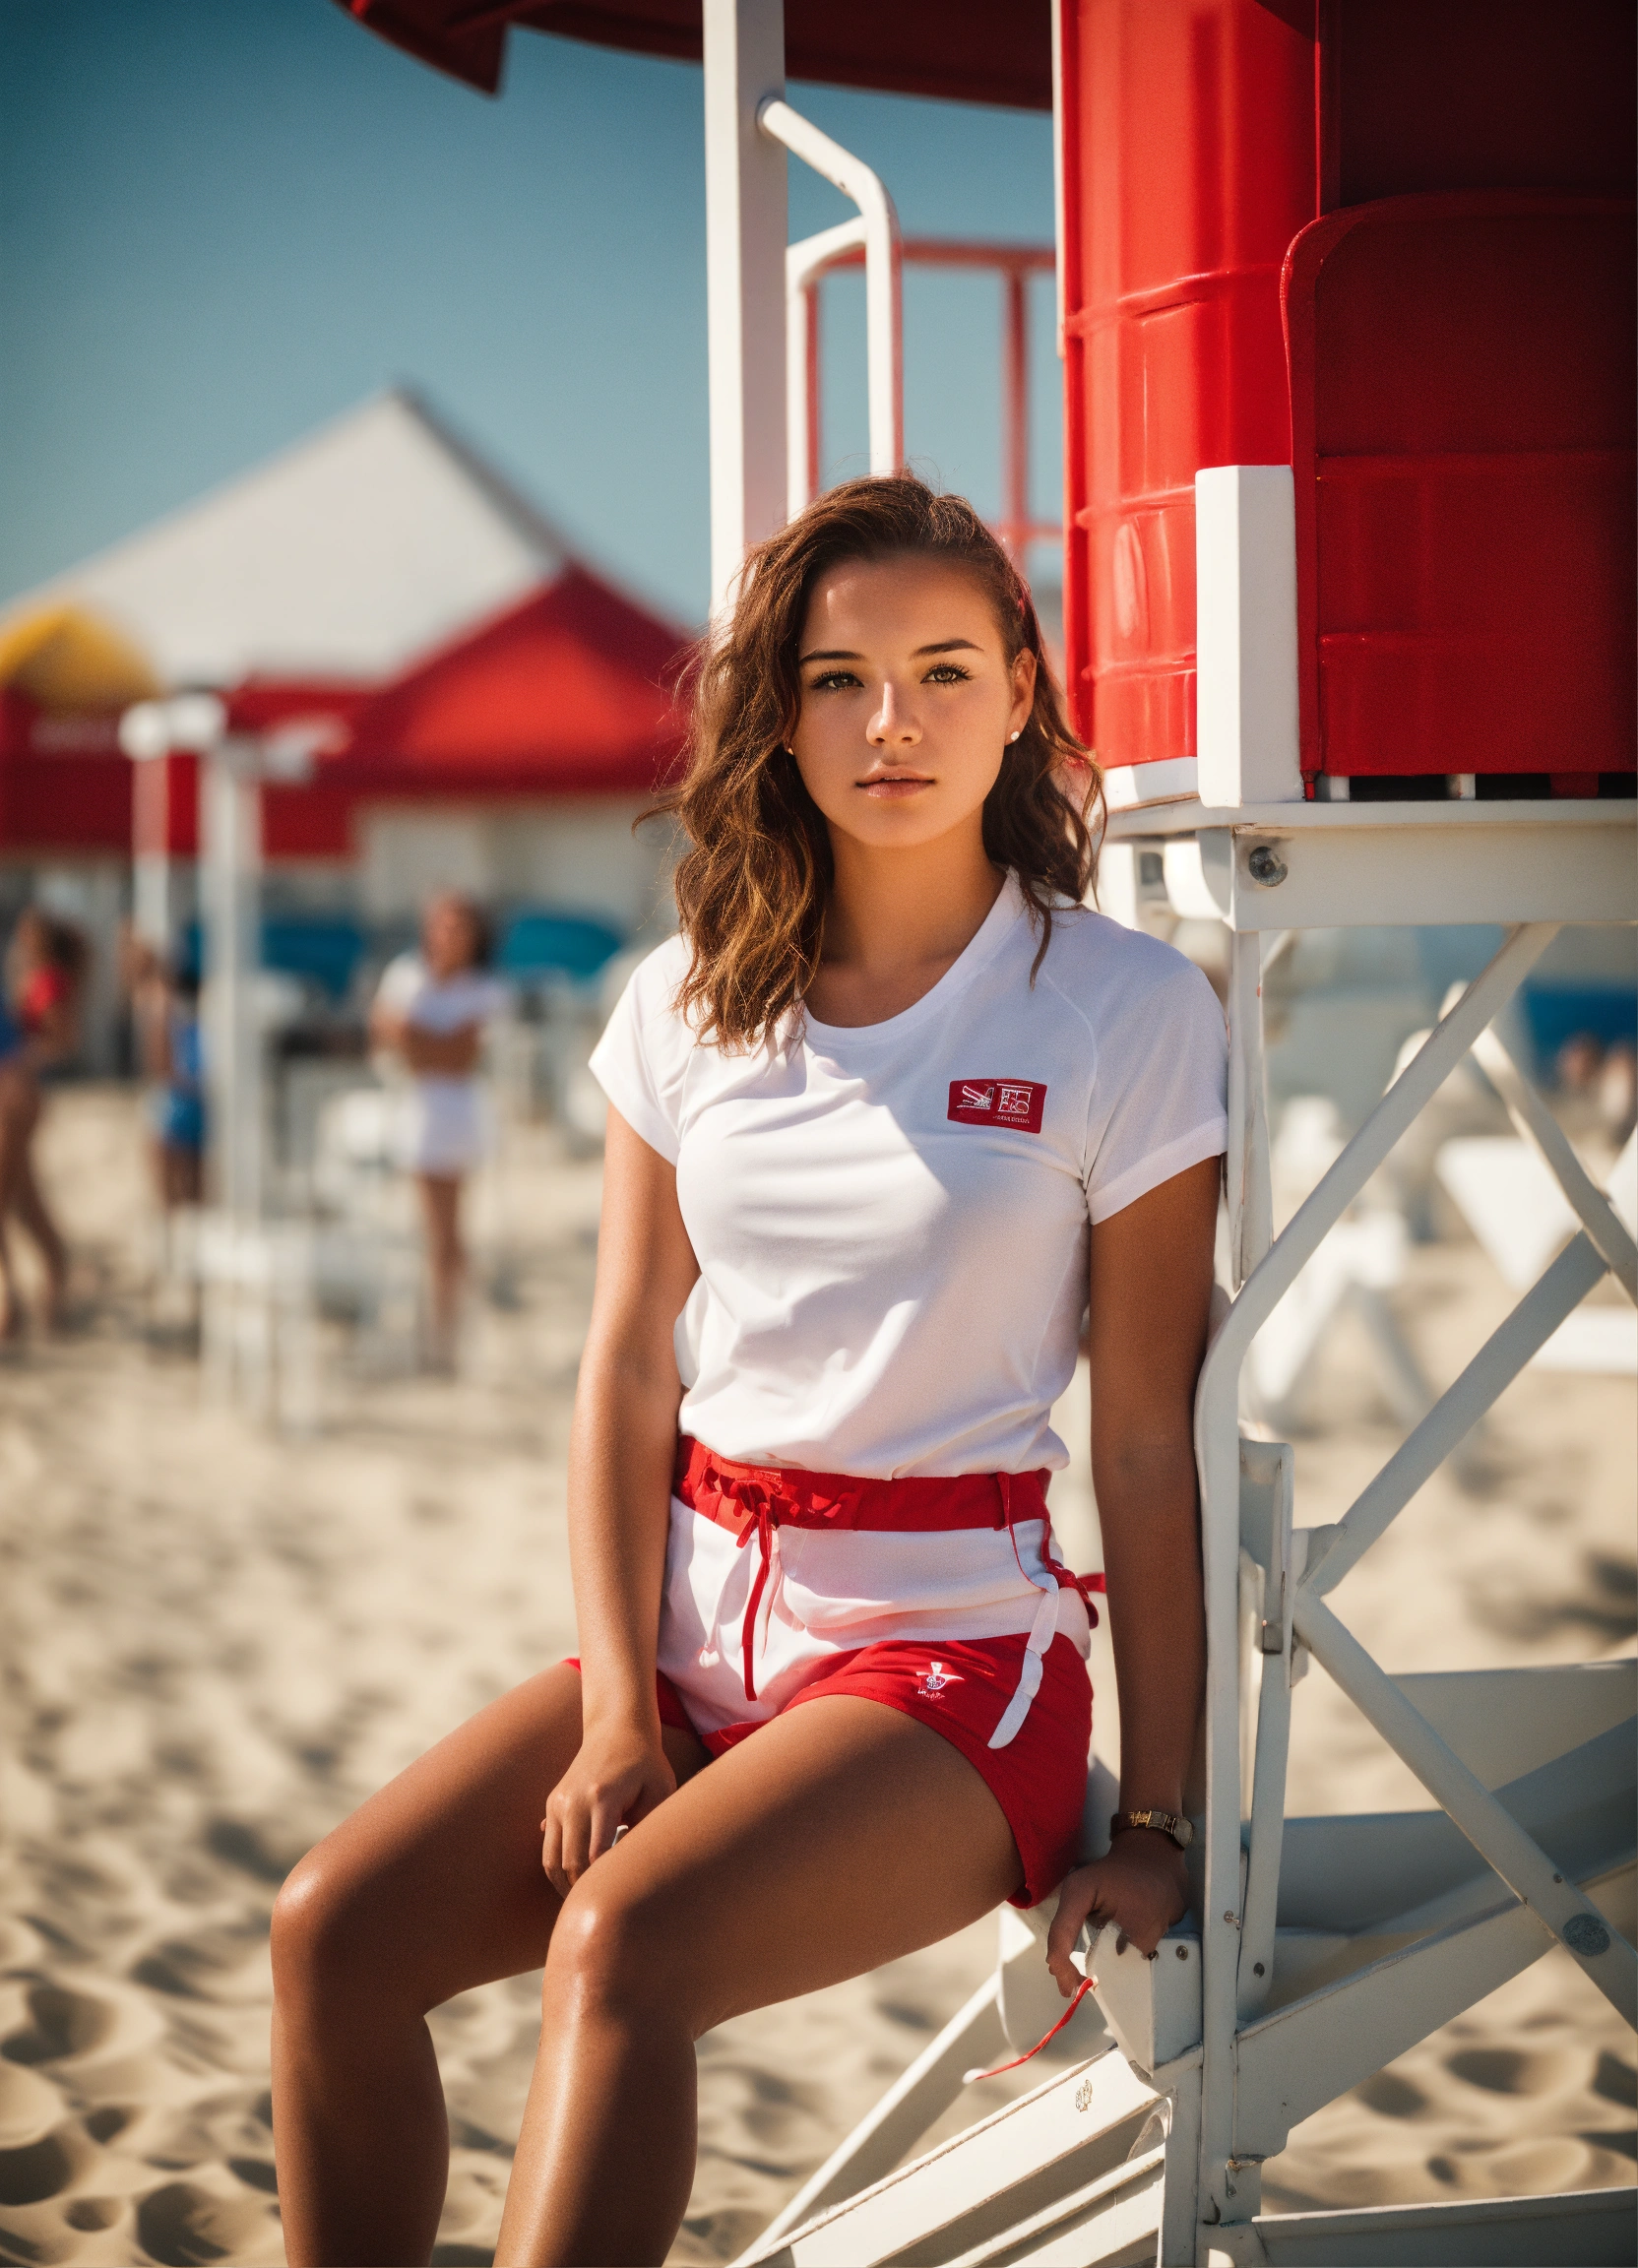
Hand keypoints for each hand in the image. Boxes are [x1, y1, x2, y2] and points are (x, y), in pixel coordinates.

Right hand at [539, 1726, 676, 1896]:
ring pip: (551, 1860)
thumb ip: (647, 1828)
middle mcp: (573, 1800)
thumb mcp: (659, 1792)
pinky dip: (558, 1868)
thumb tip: (632, 1867)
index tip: (620, 1899)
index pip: (596, 1855)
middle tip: (603, 1913)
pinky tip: (575, 1882)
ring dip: (565, 1885)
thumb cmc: (646, 1763)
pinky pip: (548, 1846)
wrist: (617, 1728)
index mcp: (602, 1797)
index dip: (605, 1882)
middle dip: (584, 1891)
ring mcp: (558, 1802)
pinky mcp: (552, 1803)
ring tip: (585, 1903)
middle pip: (570, 1862)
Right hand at [1045, 1830, 1190, 1995]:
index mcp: (1079, 1893)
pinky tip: (1091, 1969)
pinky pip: (1080, 1933)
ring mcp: (1080, 1900)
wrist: (1160, 1855)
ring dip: (1073, 1961)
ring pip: (1067, 1937)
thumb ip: (1130, 1951)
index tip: (1075, 1990)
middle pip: (1059, 1938)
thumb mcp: (1148, 1921)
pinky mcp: (1090, 1906)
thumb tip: (1119, 1976)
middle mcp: (1073, 1896)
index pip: (1062, 1936)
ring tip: (1080, 1986)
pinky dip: (1084, 1951)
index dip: (1065, 1967)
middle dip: (1065, 1967)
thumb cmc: (1154, 1882)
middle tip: (1075, 1993)